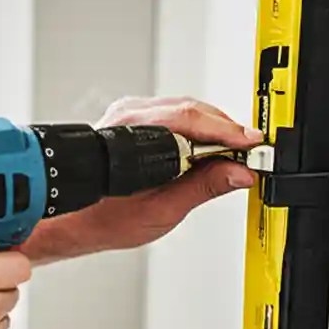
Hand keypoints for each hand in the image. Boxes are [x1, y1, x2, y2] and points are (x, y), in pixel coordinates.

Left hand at [20, 96, 262, 262]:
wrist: (75, 218)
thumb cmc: (106, 217)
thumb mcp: (163, 210)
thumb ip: (204, 187)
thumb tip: (238, 174)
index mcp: (136, 135)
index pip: (194, 121)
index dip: (230, 132)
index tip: (253, 145)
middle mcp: (131, 116)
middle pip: (194, 110)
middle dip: (227, 130)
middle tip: (251, 153)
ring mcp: (132, 113)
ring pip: (186, 109)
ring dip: (214, 128)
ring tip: (234, 153)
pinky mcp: (135, 118)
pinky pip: (174, 114)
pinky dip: (197, 128)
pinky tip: (208, 147)